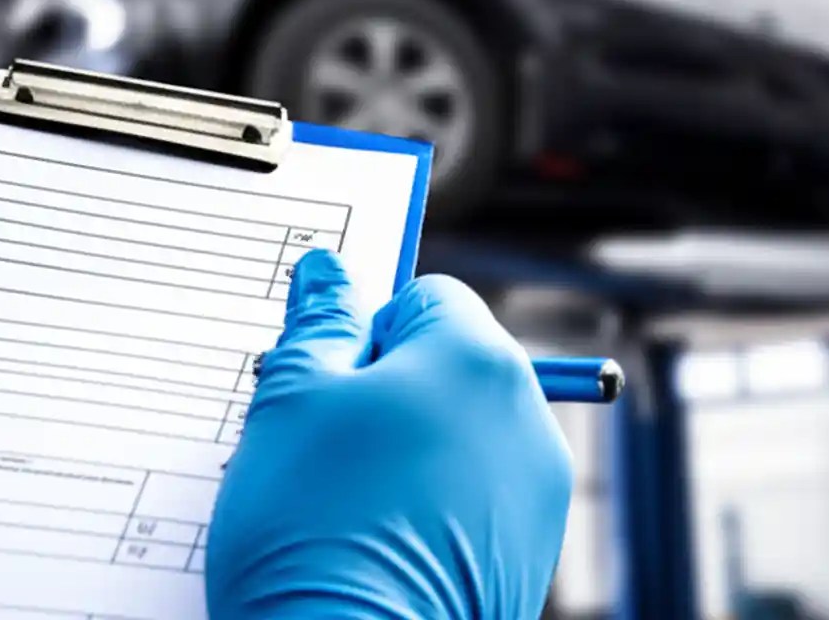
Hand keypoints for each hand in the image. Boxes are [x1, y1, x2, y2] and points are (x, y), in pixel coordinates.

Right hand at [206, 250, 572, 618]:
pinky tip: (375, 540)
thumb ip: (318, 323)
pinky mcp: (528, 555)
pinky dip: (429, 504)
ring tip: (343, 501)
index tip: (326, 382)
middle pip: (448, 366)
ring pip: (457, 434)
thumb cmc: (315, 531)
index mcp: (479, 361)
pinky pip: (473, 497)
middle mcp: (526, 418)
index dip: (366, 331)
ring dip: (403, 448)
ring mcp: (535, 494)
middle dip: (384, 390)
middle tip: (320, 443)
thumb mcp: (293, 401)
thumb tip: (328, 272)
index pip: (426, 298)